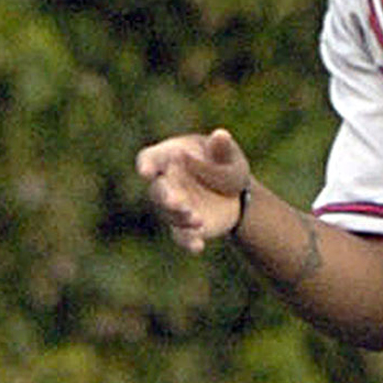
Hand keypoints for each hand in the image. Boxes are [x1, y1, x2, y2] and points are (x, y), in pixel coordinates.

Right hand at [136, 128, 251, 254]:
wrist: (236, 195)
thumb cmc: (225, 165)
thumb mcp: (229, 154)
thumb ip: (222, 148)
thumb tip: (220, 135)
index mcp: (170, 157)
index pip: (149, 159)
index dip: (146, 165)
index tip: (146, 172)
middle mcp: (166, 183)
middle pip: (156, 191)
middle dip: (165, 197)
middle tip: (176, 202)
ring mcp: (173, 207)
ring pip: (168, 215)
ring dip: (180, 218)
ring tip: (198, 220)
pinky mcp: (184, 227)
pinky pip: (181, 237)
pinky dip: (188, 243)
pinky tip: (198, 247)